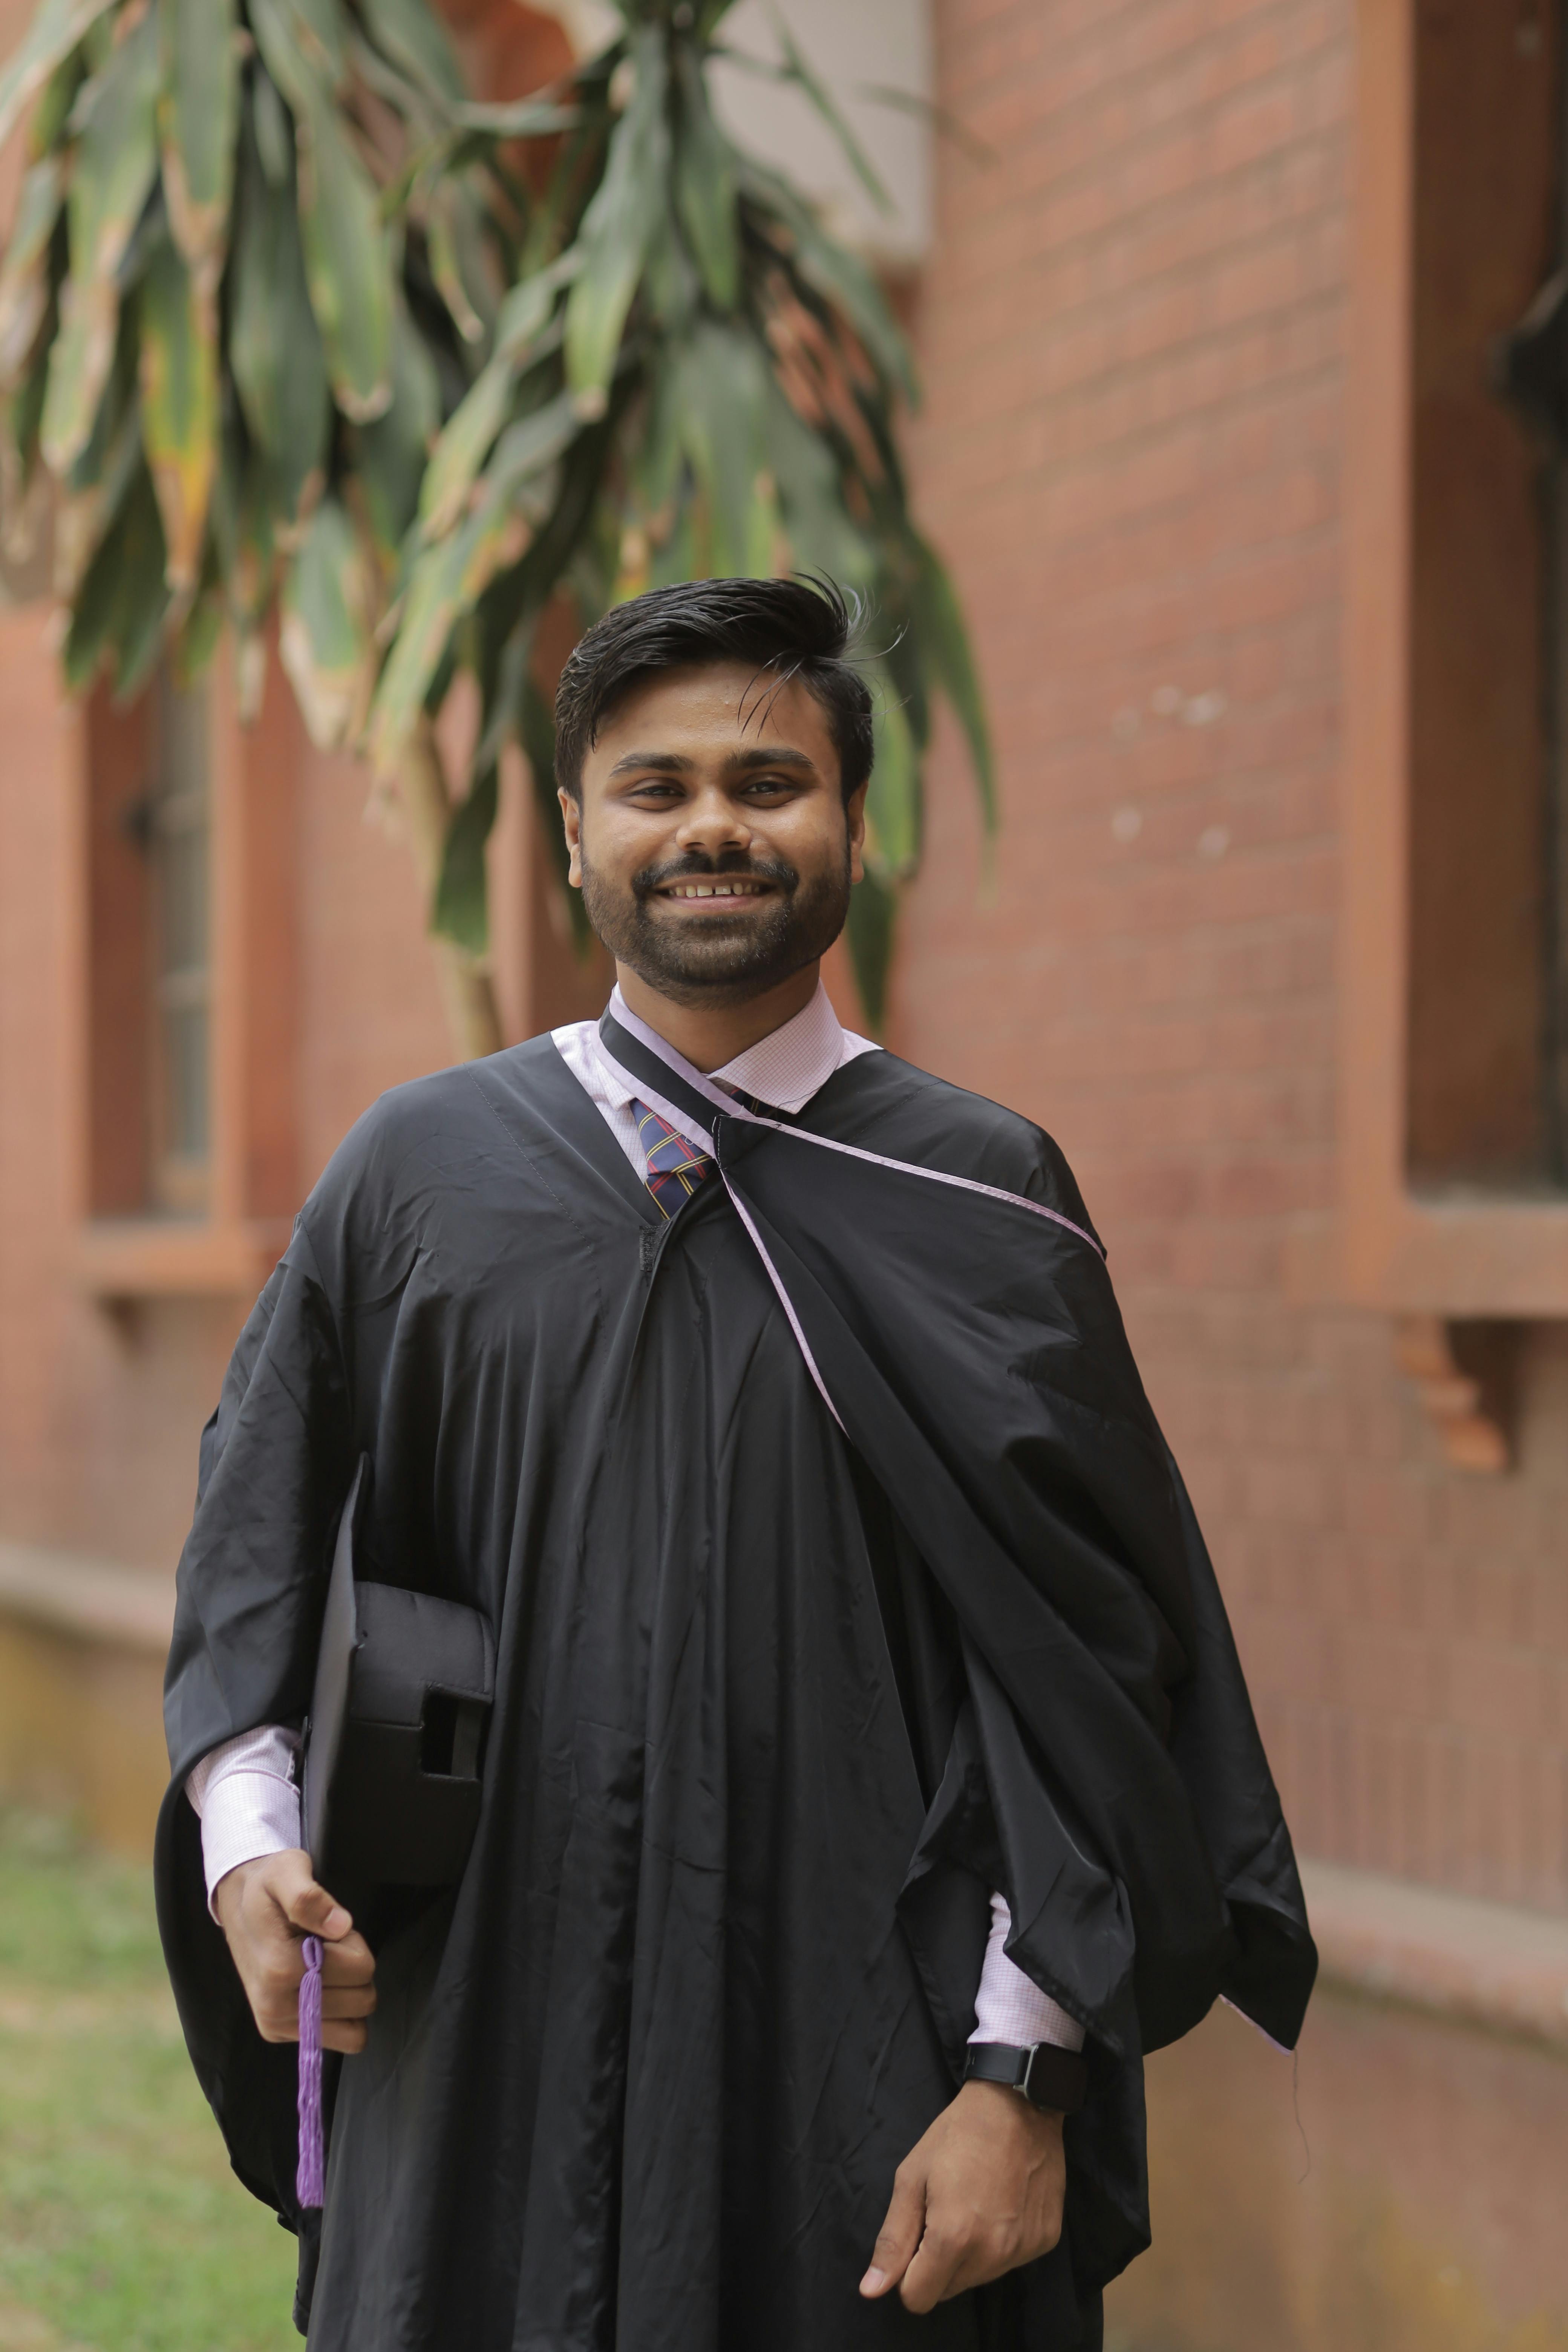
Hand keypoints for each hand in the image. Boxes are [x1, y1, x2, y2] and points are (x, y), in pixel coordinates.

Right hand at [213, 1849, 376, 2054]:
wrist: (237, 1904)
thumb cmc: (267, 1885)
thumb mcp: (287, 1870)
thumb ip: (309, 1897)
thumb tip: (340, 1926)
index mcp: (280, 1969)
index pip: (360, 1968)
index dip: (353, 1942)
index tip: (329, 1930)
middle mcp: (275, 2007)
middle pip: (362, 1999)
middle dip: (353, 1970)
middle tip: (324, 1947)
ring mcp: (276, 2024)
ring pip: (355, 2026)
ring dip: (347, 1993)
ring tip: (321, 1965)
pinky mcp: (278, 2033)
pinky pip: (339, 2039)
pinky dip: (340, 2017)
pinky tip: (321, 1987)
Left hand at [860, 2079, 1065, 2311]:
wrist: (1019, 2104)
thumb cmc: (958, 2135)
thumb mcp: (912, 2177)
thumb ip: (893, 2239)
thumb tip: (871, 2291)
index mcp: (953, 2238)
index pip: (918, 2298)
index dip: (908, 2274)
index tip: (916, 2239)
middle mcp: (992, 2253)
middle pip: (948, 2290)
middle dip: (938, 2263)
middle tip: (945, 2212)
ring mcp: (1023, 2249)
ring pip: (979, 2278)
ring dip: (969, 2255)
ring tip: (974, 2204)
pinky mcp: (1045, 2241)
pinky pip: (1010, 2262)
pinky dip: (1000, 2243)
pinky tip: (1001, 2205)